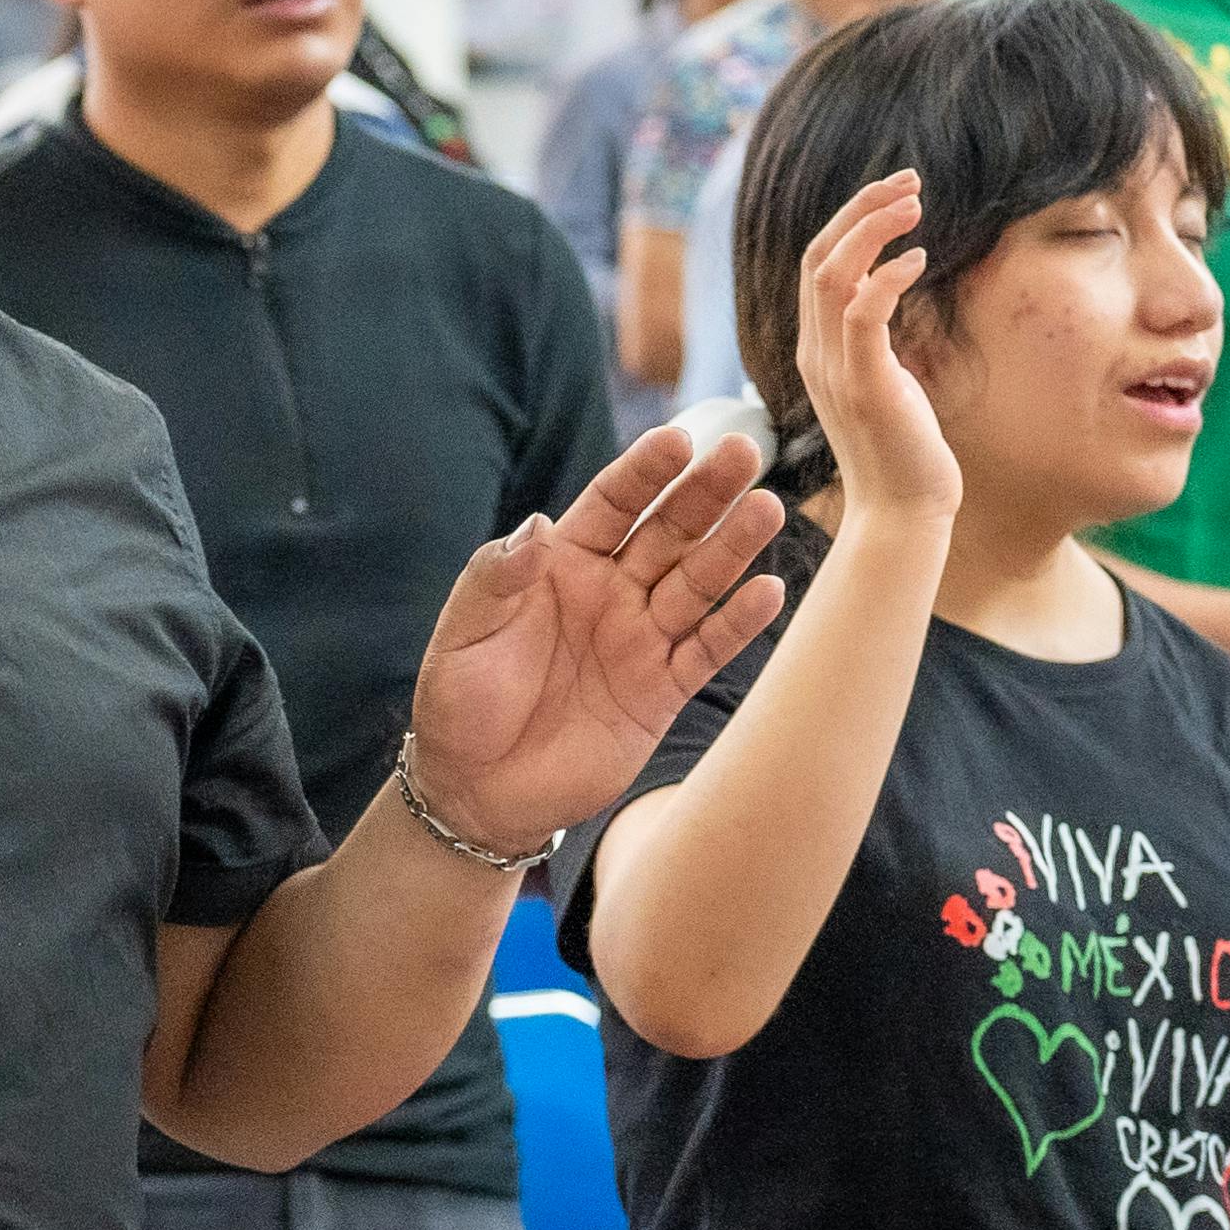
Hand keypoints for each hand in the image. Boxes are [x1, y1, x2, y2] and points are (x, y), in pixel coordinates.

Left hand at [406, 427, 789, 855]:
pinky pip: (706, 650)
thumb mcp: (464, 634)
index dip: (643, 473)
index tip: (676, 439)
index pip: (611, 504)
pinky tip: (768, 590)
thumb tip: (536, 526)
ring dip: (733, 547)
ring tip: (767, 509)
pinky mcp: (661, 691)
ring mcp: (641, 639)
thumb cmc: (460, 703)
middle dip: (705, 493)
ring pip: (697, 582)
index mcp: (562, 565)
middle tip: (743, 450)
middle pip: (668, 531)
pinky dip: (738, 624)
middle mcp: (611, 593)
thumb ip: (497, 578)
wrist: (477, 790)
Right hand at [794, 171, 956, 524]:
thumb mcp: (886, 381)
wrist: (901, 515)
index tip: (897, 194)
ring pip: (831, 273)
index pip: (817, 263)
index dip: (851, 220)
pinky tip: (920, 260)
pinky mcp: (864, 385)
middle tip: (909, 180)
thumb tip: (895, 291)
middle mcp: (815, 353)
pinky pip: (862, 313)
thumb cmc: (903, 452)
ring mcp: (834, 369)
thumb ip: (878, 338)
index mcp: (816, 350)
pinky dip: (888, 276)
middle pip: (818, 254)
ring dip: (872, 228)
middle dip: (861, 208)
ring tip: (916, 201)